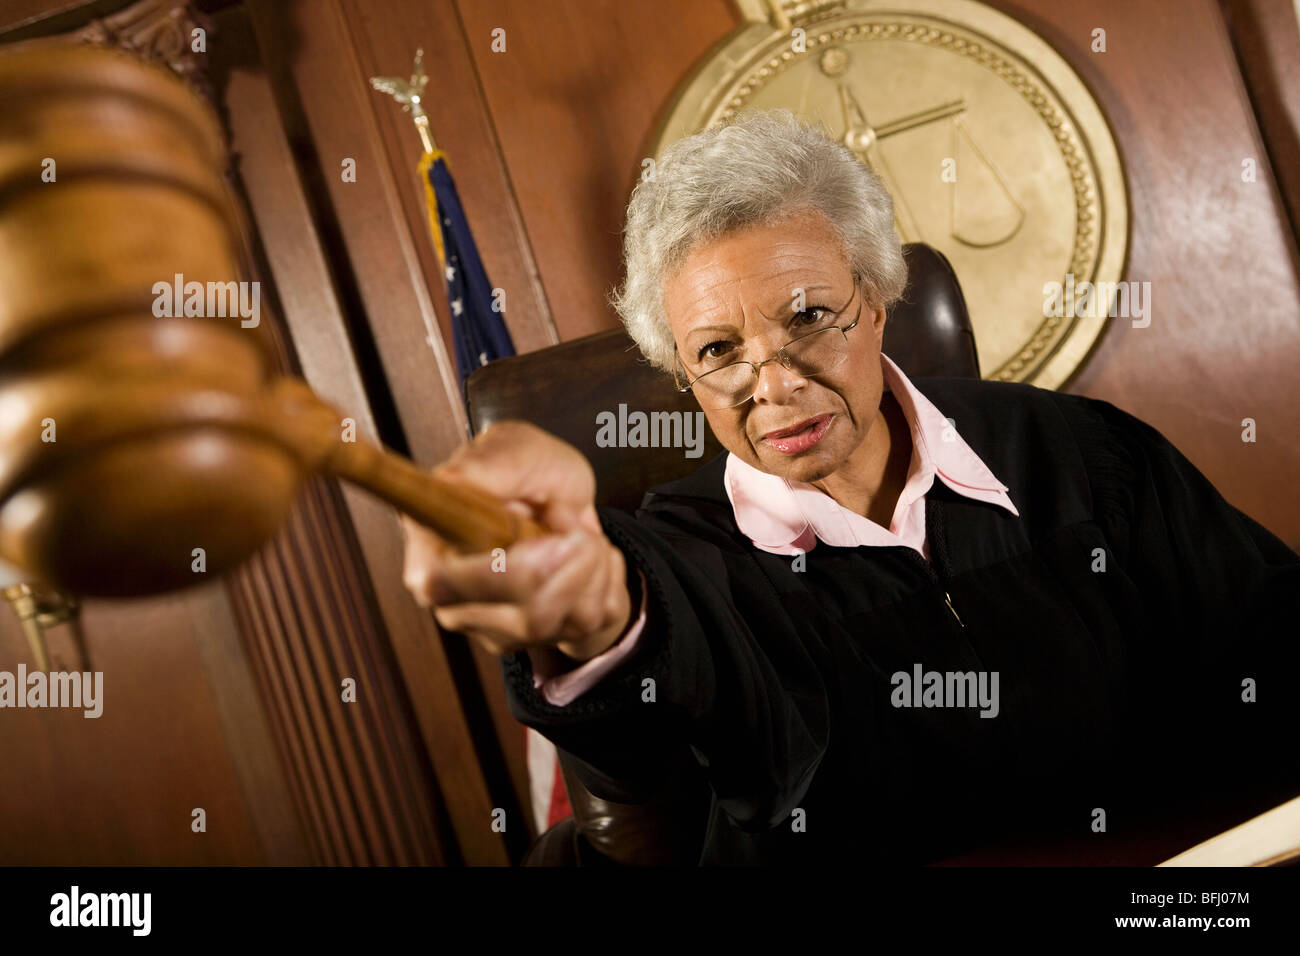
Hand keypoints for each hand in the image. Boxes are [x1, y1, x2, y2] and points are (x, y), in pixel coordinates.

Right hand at [400, 421, 633, 661]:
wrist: (562, 498)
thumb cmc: (524, 472)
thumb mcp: (516, 448)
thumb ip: (488, 466)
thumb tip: (450, 480)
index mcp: (432, 552)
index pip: (442, 586)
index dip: (502, 569)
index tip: (547, 526)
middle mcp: (457, 603)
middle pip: (524, 619)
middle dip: (571, 565)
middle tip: (571, 515)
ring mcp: (498, 629)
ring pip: (564, 622)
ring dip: (591, 564)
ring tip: (576, 528)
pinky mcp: (540, 640)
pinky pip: (591, 623)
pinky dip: (605, 578)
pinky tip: (586, 554)